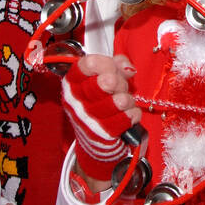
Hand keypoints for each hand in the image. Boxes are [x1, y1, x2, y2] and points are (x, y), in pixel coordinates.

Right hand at [61, 53, 139, 185]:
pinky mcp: (103, 134)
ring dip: (126, 99)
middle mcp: (76, 101)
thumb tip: (127, 67)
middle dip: (118, 81)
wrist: (96, 141)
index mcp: (72, 84)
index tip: (113, 67)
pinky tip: (128, 114)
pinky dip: (132, 114)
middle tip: (119, 85)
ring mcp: (88, 119)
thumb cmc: (99, 106)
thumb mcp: (104, 80)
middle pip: (104, 82)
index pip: (86, 65)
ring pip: (118, 102)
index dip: (105, 63)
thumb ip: (116, 66)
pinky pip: (126, 118)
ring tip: (124, 101)